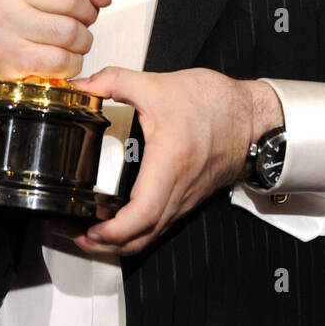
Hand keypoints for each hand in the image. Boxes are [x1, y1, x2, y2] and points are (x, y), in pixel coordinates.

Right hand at [0, 0, 112, 93]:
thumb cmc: (26, 4)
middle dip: (86, 11)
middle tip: (72, 14)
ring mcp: (0, 21)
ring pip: (72, 32)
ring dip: (81, 39)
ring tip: (64, 36)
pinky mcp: (6, 56)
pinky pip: (62, 61)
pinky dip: (70, 62)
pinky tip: (57, 55)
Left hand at [51, 67, 282, 255]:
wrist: (251, 116)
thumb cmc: (215, 104)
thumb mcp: (158, 84)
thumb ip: (114, 81)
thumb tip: (82, 87)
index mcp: (171, 163)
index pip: (143, 213)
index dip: (113, 230)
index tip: (88, 228)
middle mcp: (180, 189)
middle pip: (141, 236)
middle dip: (104, 244)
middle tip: (72, 233)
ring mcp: (185, 199)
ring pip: (150, 235)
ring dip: (118, 242)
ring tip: (87, 231)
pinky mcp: (188, 199)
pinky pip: (159, 225)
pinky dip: (135, 231)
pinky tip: (115, 219)